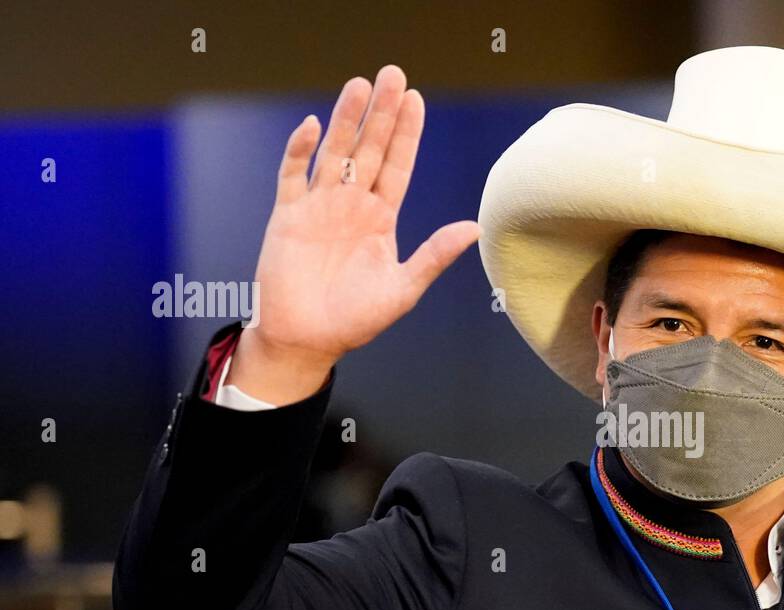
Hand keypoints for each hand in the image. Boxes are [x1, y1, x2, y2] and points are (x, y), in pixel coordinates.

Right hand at [229, 64, 479, 403]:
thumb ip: (435, 255)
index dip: (406, 134)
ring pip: (334, 153)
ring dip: (346, 120)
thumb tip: (474, 228)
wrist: (308, 340)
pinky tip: (314, 126)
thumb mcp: (404, 288)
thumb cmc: (356, 320)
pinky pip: (292, 174)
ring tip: (359, 86)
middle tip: (391, 74)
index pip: (397, 166)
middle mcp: (352, 205)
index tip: (416, 100)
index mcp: (381, 219)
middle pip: (368, 149)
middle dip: (380, 113)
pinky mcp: (287, 216)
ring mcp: (319, 207)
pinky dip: (301, 150)